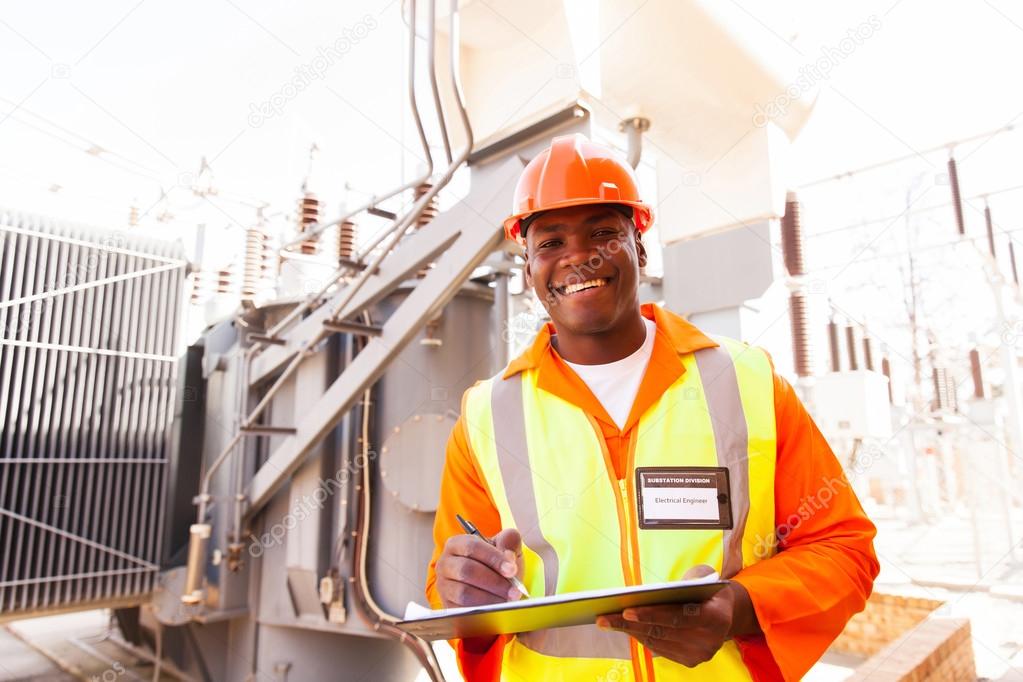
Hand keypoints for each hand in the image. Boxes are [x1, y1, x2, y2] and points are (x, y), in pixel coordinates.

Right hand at [435, 528, 523, 607]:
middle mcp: (446, 563)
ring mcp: (444, 586)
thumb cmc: (496, 563)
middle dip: (494, 581)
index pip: (472, 547)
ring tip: (508, 599)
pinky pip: (463, 610)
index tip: (512, 570)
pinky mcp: (448, 606)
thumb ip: (509, 541)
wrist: (491, 585)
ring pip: (464, 592)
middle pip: (467, 570)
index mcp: (457, 544)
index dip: (493, 558)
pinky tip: (497, 608)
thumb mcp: (505, 546)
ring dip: (490, 597)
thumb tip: (508, 557)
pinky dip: (483, 610)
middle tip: (514, 590)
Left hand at [595, 565, 758, 667]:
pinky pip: (659, 649)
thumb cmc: (709, 590)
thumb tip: (642, 594)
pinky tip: (624, 627)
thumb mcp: (702, 580)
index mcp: (716, 617)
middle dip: (629, 623)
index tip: (626, 610)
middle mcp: (710, 640)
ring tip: (606, 621)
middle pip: (663, 632)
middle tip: (603, 617)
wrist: (729, 614)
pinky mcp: (691, 661)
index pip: (678, 617)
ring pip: (657, 642)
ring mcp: (701, 654)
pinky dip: (640, 637)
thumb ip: (679, 587)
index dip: (651, 614)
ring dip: (629, 631)